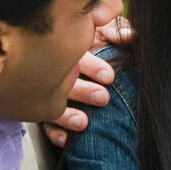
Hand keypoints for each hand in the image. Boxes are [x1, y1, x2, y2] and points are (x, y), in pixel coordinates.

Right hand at [42, 15, 135, 147]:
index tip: (109, 77)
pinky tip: (66, 140)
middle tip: (102, 98)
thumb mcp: (100, 29)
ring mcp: (43, 89)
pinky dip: (54, 133)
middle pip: (62, 80)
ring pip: (50, 103)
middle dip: (83, 91)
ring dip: (66, 115)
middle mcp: (51, 68)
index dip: (93, 65)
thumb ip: (115, 29)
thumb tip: (130, 36)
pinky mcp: (40, 108)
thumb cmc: (87, 40)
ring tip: (84, 123)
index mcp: (67, 47)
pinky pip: (44, 125)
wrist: (64, 54)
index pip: (76, 54)